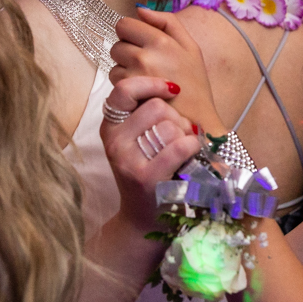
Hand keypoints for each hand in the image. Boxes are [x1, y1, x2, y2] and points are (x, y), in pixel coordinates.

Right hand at [100, 76, 202, 233]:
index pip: (124, 90)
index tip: (171, 89)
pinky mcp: (146, 177)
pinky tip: (190, 155)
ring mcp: (128, 160)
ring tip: (181, 152)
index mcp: (110, 127)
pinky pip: (179, 146)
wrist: (143, 217)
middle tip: (177, 138)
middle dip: (177, 118)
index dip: (151, 83)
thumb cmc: (148, 172)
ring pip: (170, 125)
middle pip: (157, 107)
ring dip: (185, 135)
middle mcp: (114, 142)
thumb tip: (174, 87)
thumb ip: (146, 114)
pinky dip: (192, 146)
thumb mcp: (137, 140)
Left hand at [111, 6, 225, 134]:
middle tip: (146, 66)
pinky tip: (142, 92)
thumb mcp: (191, 47)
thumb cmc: (195, 85)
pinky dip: (124, 86)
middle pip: (116, 44)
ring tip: (145, 80)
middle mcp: (144, 55)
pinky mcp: (128, 93)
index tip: (141, 44)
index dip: (130, 33)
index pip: (124, 24)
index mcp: (161, 40)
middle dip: (127, 52)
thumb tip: (140, 10)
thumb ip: (168, 22)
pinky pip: (115, 82)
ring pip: (114, 64)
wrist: (196, 121)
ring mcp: (134, 75)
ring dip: (124, 70)